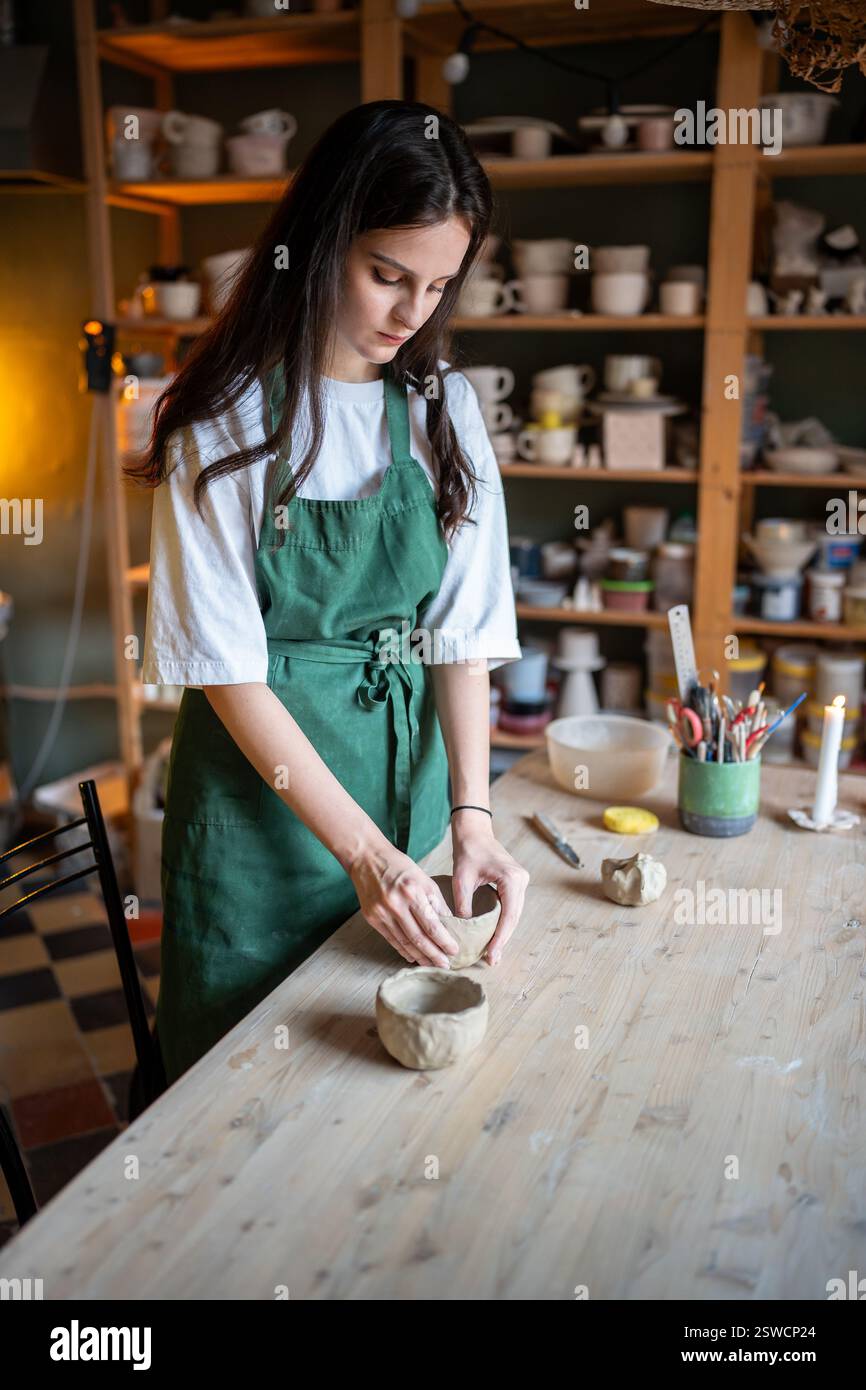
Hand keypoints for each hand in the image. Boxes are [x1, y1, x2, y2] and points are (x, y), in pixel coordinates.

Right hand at [348, 841, 457, 967]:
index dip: (443, 941)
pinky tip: (413, 956)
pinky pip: (391, 940)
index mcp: (412, 892)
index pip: (431, 924)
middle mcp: (395, 904)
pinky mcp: (372, 918)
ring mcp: (382, 913)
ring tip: (432, 964)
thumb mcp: (424, 879)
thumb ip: (437, 902)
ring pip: (404, 942)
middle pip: (418, 938)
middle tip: (446, 965)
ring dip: (420, 956)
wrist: (367, 859)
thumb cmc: (399, 866)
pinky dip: (403, 950)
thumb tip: (449, 925)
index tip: (454, 951)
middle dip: (434, 954)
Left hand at [450, 813, 529, 965]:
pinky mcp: (515, 883)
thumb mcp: (462, 879)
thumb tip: (463, 930)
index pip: (508, 916)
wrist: (474, 831)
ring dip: (504, 933)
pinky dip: (503, 922)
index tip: (490, 955)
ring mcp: (520, 881)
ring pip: (514, 914)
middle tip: (491, 960)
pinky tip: (494, 936)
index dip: (500, 938)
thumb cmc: (468, 850)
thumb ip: (464, 905)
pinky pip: (511, 907)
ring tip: (492, 953)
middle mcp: (521, 880)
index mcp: (512, 879)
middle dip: (503, 940)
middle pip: (514, 917)